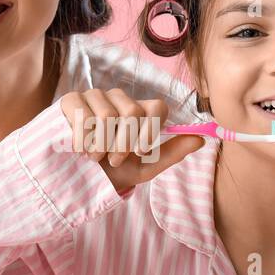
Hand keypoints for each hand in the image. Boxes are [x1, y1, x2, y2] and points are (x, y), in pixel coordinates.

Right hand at [59, 89, 203, 192]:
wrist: (78, 178)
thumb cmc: (112, 170)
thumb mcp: (144, 167)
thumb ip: (171, 153)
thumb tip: (202, 140)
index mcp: (140, 110)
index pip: (157, 107)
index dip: (150, 131)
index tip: (141, 151)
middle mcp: (120, 98)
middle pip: (133, 113)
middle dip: (124, 144)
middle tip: (114, 160)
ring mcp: (95, 96)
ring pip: (108, 116)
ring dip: (103, 145)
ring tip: (96, 157)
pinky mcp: (72, 100)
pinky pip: (84, 116)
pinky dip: (85, 141)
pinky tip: (81, 150)